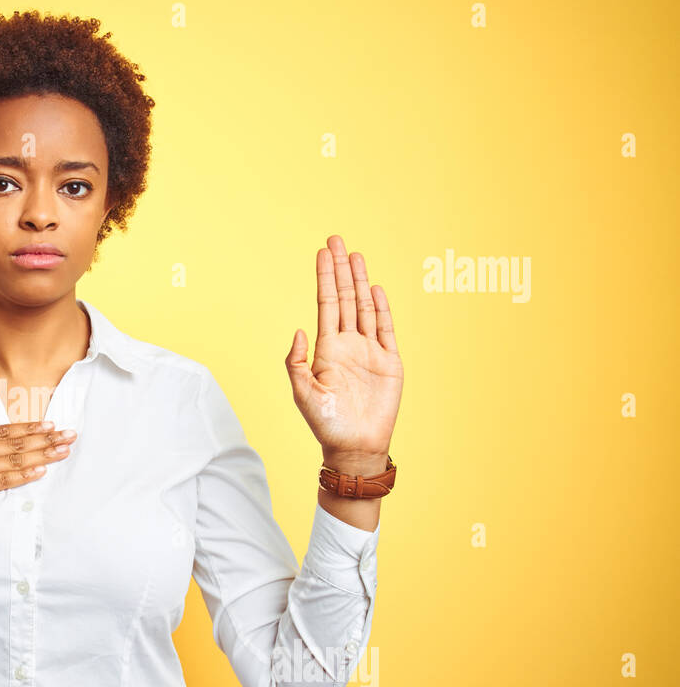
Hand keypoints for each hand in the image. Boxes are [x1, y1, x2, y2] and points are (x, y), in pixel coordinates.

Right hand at [0, 397, 76, 524]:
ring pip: (14, 460)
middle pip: (16, 443)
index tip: (49, 424)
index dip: (28, 427)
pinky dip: (22, 475)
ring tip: (64, 451)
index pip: (3, 430)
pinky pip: (1, 481)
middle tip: (70, 435)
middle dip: (46, 439)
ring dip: (42, 455)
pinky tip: (41, 471)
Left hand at [285, 235, 402, 467]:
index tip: (322, 252)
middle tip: (336, 240)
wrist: (353, 447)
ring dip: (360, 281)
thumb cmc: (325, 424)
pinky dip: (382, 309)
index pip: (326, 304)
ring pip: (365, 308)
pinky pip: (386, 330)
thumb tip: (299, 329)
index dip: (324, 278)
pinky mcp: (390, 363)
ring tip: (356, 255)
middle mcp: (348, 345)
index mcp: (326, 350)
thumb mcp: (302, 393)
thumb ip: (295, 361)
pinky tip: (375, 289)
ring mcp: (370, 352)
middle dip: (340, 269)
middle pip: (345, 298)